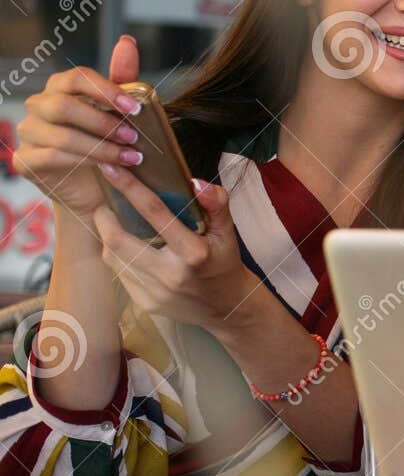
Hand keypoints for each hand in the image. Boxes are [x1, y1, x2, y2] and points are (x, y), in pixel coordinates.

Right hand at [14, 35, 143, 219]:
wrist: (94, 187)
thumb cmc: (105, 142)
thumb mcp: (118, 111)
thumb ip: (122, 78)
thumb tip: (127, 42)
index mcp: (60, 88)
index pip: (77, 77)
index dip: (107, 91)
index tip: (136, 108)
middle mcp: (38, 106)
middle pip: (64, 106)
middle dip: (103, 122)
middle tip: (133, 137)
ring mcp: (28, 133)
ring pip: (61, 135)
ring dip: (101, 146)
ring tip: (131, 157)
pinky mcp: (25, 160)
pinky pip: (53, 157)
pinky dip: (86, 162)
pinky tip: (110, 168)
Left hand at [91, 166, 256, 331]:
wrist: (226, 306)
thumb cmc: (224, 261)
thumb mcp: (227, 232)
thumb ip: (216, 205)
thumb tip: (196, 182)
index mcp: (194, 252)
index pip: (155, 213)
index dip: (130, 188)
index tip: (111, 168)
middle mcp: (170, 274)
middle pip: (118, 240)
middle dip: (104, 218)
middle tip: (104, 204)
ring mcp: (155, 292)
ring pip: (112, 257)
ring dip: (108, 236)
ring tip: (112, 224)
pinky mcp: (144, 303)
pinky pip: (119, 273)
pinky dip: (117, 256)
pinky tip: (126, 249)